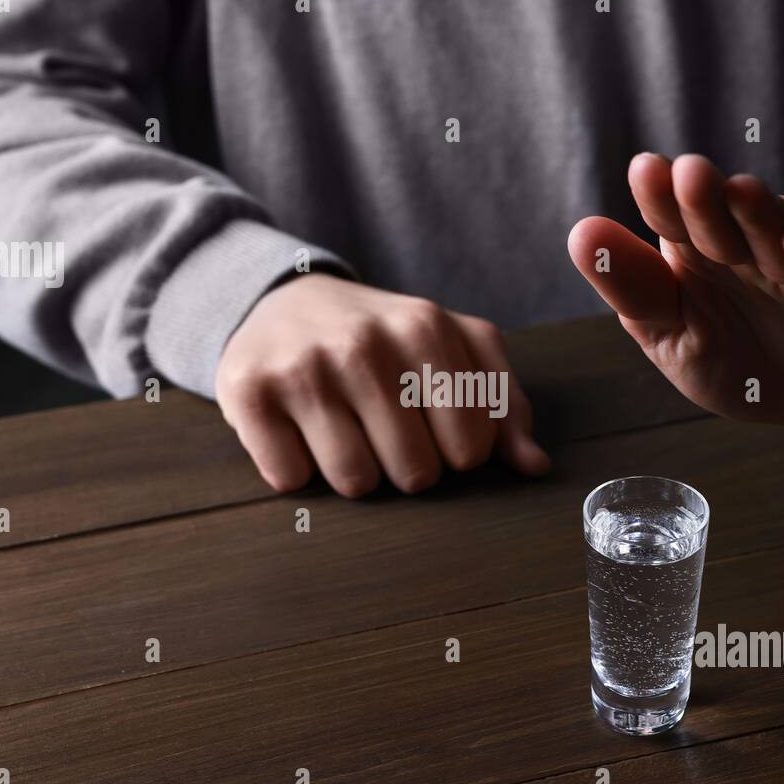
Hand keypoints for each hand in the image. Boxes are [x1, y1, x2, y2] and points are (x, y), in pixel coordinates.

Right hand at [215, 273, 550, 496]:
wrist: (282, 300)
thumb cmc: (381, 338)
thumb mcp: (453, 350)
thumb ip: (501, 403)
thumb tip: (534, 467)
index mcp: (426, 328)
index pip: (471, 448)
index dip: (454, 452)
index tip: (431, 426)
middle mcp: (364, 344)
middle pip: (415, 473)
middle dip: (404, 466)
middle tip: (381, 429)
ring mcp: (304, 366)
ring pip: (355, 482)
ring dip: (351, 472)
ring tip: (342, 431)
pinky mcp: (249, 390)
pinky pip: (291, 479)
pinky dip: (295, 468)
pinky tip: (296, 432)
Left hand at [569, 153, 783, 439]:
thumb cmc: (748, 363)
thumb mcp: (678, 340)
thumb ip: (636, 294)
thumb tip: (582, 235)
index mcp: (704, 253)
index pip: (676, 221)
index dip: (661, 197)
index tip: (645, 169)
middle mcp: (754, 248)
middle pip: (725, 221)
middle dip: (705, 201)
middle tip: (687, 173)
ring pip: (780, 237)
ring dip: (758, 216)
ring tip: (737, 191)